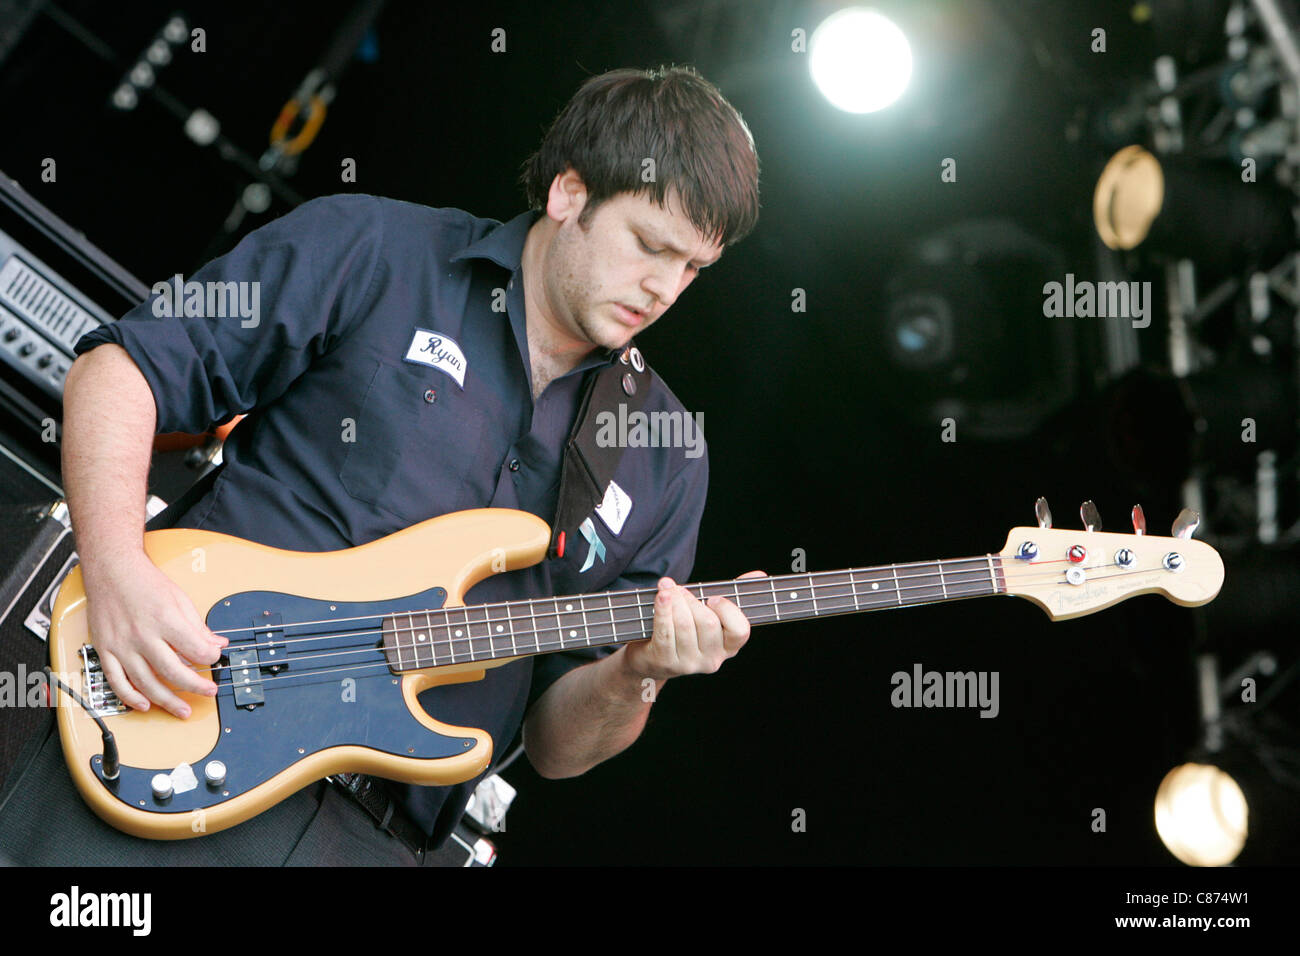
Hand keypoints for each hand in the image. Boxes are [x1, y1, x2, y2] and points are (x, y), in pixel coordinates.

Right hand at [81, 552, 226, 717]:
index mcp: (165, 620)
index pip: (195, 649)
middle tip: (208, 693)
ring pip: (146, 682)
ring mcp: (122, 645)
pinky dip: (131, 697)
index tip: (215, 659)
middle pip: (173, 672)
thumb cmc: (144, 582)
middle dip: (195, 686)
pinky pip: (117, 681)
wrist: (111, 570)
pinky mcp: (105, 650)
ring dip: (166, 700)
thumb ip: (198, 626)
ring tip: (182, 709)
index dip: (210, 658)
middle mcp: (142, 635)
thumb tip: (217, 643)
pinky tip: (145, 705)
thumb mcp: (180, 599)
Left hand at [620, 570, 765, 681]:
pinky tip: (661, 596)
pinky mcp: (666, 662)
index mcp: (729, 647)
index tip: (712, 598)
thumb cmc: (686, 629)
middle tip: (679, 588)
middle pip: (707, 622)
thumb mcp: (711, 614)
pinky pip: (665, 631)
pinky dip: (662, 609)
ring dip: (674, 600)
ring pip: (684, 624)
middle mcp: (712, 660)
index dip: (726, 610)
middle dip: (691, 599)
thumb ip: (734, 595)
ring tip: (666, 589)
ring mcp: (689, 664)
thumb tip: (759, 575)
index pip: (740, 630)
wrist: (652, 658)